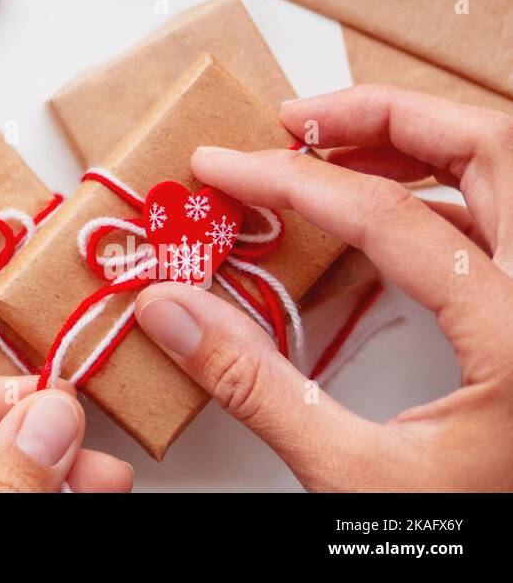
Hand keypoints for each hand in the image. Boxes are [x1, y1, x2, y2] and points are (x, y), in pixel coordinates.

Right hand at [134, 84, 512, 490]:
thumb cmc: (479, 537)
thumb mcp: (360, 478)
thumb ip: (258, 387)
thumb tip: (171, 311)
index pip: (390, 216)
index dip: (291, 179)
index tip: (223, 165)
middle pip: (490, 148)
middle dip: (383, 114)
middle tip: (296, 119)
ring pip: (506, 172)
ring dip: (417, 142)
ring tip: (333, 144)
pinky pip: (505, 217)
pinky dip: (442, 190)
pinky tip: (382, 208)